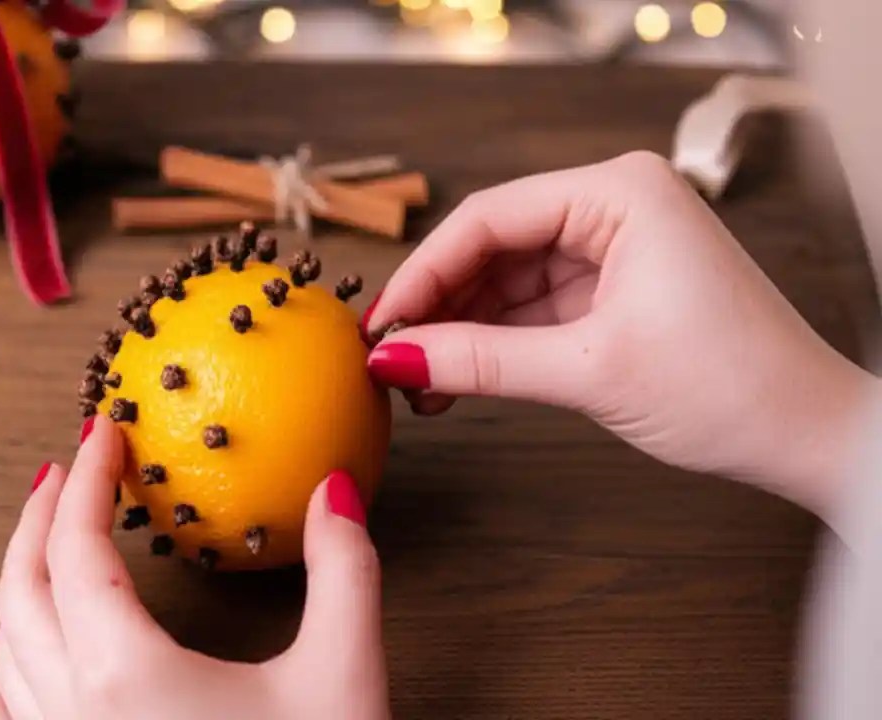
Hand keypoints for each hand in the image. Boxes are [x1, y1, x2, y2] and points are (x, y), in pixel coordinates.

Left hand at [0, 416, 389, 719]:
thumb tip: (333, 493)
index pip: (78, 544)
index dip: (89, 478)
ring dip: (17, 579)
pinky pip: (1, 716)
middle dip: (41, 515)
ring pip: (3, 647)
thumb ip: (344, 574)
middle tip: (69, 467)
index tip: (102, 433)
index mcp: (125, 674)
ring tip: (43, 536)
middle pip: (22, 586)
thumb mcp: (342, 679)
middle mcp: (70, 714)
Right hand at [363, 151, 876, 518]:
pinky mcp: (615, 291)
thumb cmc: (733, 387)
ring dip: (461, 331)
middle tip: (390, 356)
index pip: (490, 218)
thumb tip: (394, 357)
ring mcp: (616, 248)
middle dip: (439, 305)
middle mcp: (616, 206)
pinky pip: (533, 309)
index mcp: (620, 193)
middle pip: (493, 246)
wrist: (810, 437)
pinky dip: (494, 344)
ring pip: (508, 281)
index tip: (381, 323)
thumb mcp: (588, 370)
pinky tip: (455, 380)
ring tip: (418, 383)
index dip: (424, 272)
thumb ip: (481, 361)